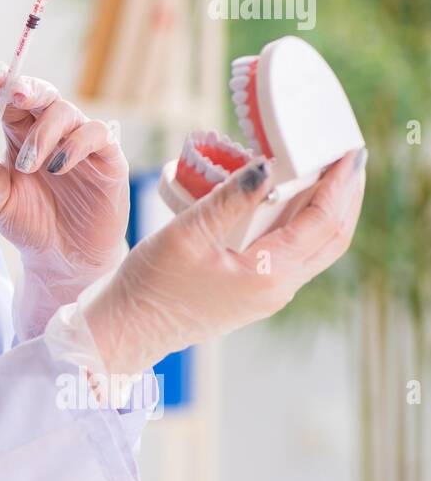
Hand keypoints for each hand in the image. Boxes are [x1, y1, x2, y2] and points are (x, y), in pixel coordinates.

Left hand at [0, 64, 129, 280]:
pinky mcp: (106, 157)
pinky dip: (76, 145)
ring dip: (44, 134)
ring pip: (65, 111)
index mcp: (18, 134)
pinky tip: (59, 167)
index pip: (9, 97)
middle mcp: (49, 131)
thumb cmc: (30, 225)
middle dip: (26, 89)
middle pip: (40, 93)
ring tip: (31, 166)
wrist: (63, 259)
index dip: (1, 80)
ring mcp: (78, 142)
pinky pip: (96, 133)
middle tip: (14, 98)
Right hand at [82, 147, 367, 377]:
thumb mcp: (186, 233)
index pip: (322, 223)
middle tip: (350, 156)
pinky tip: (294, 201)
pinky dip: (304, 223)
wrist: (128, 329)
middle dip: (346, 196)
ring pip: (316, 248)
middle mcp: (277, 289)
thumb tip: (268, 166)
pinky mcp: (253, 291)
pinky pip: (294, 253)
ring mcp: (268, 293)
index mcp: (268, 275)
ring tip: (330, 173)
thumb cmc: (150, 284)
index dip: (339, 184)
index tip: (349, 151)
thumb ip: (231, 199)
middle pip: (332, 238)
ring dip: (329, 210)